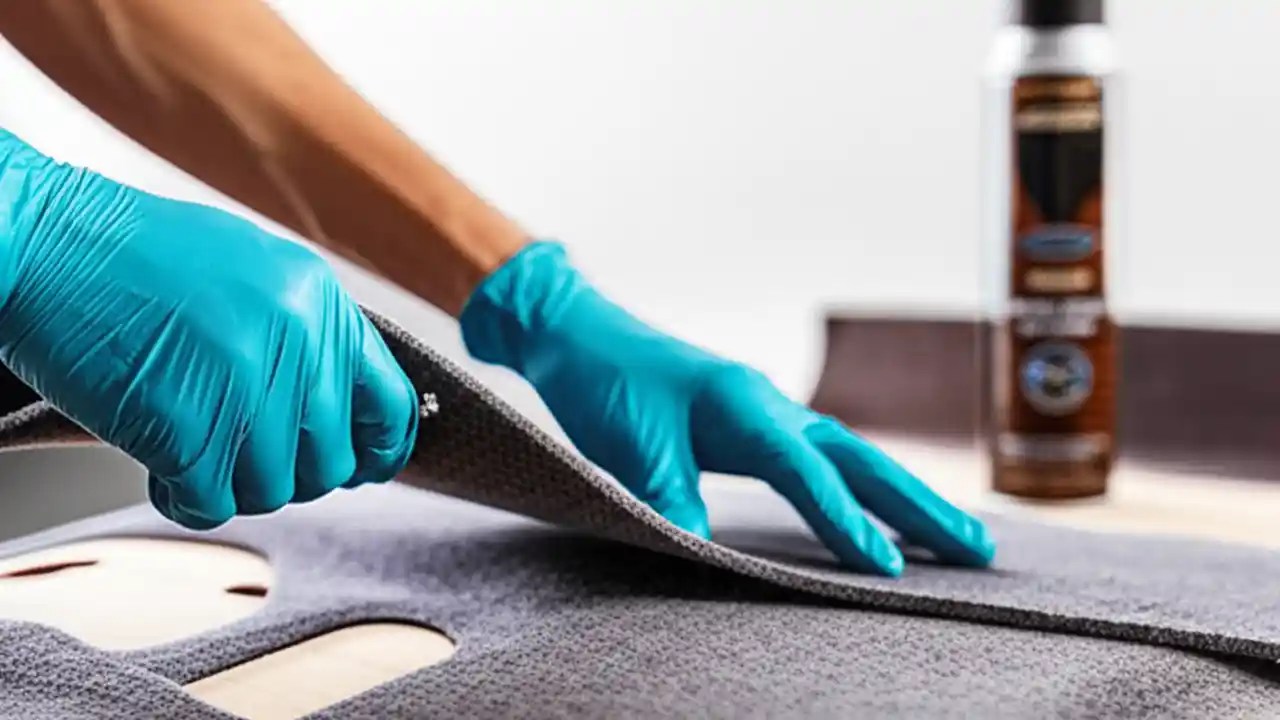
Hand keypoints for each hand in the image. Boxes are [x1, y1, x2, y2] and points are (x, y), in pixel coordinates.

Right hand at [0, 130, 418, 528]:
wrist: (42, 239)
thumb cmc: (130, 256)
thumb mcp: (251, 271)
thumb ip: (304, 336)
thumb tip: (340, 408)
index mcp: (320, 302)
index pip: (390, 403)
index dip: (379, 449)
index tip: (363, 467)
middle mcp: (298, 344)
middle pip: (329, 463)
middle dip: (286, 472)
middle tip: (238, 451)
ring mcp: (246, 389)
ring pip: (272, 490)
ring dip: (228, 482)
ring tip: (187, 444)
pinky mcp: (188, 430)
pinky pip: (211, 504)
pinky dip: (182, 497)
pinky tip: (159, 468)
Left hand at [461, 241, 993, 575]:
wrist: (578, 335)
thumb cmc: (604, 380)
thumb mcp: (629, 444)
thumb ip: (671, 494)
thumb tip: (703, 548)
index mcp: (743, 405)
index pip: (807, 470)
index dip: (845, 520)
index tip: (886, 566)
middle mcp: (768, 406)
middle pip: (860, 459)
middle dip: (919, 506)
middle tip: (977, 550)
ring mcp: (766, 413)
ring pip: (851, 458)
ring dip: (902, 498)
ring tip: (954, 539)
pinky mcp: (752, 426)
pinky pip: (822, 462)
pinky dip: (858, 489)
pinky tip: (876, 512)